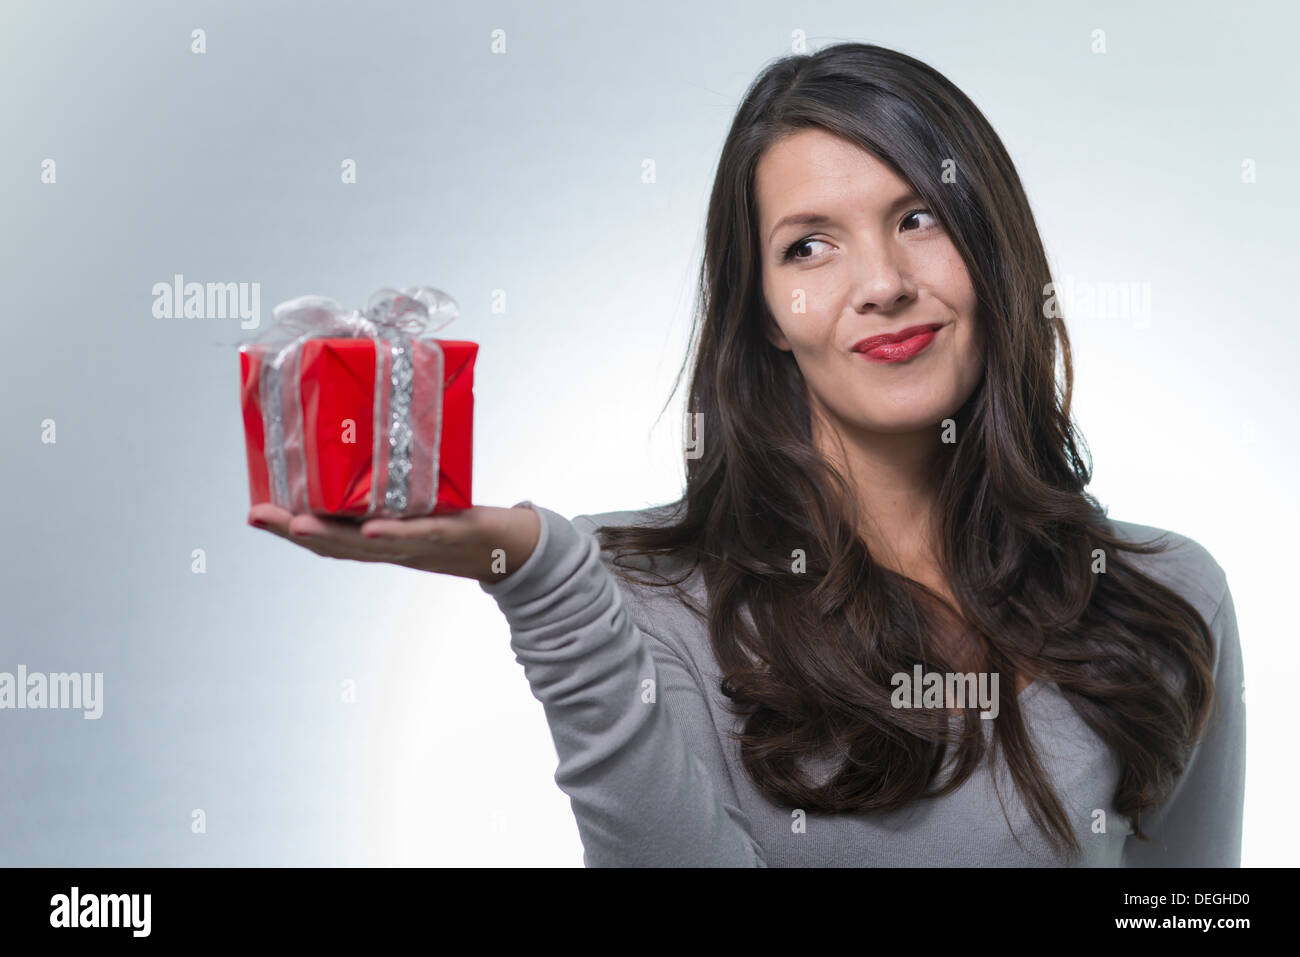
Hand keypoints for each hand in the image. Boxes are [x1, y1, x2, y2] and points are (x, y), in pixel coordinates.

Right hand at [247, 502, 541, 583]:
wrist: (512, 548)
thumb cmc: (463, 522)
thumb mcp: (422, 501)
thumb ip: (394, 480)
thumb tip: (366, 432)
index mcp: (382, 539)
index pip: (330, 537)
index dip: (291, 528)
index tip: (256, 512)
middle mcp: (394, 548)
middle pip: (336, 545)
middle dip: (293, 531)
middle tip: (256, 515)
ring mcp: (419, 546)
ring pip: (367, 546)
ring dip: (328, 536)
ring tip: (293, 523)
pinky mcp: (450, 534)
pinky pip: (416, 537)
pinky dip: (391, 534)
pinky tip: (369, 529)